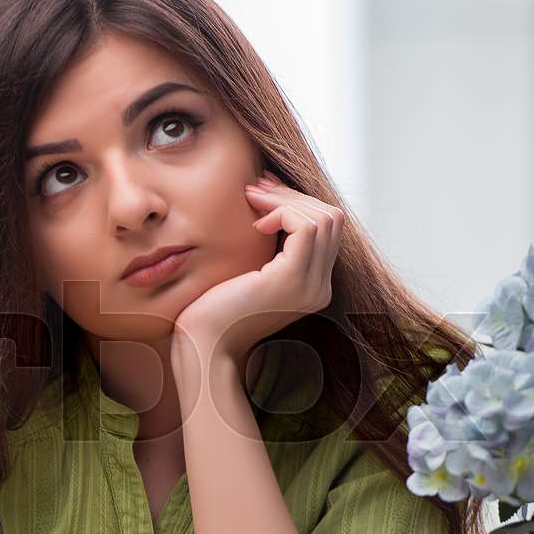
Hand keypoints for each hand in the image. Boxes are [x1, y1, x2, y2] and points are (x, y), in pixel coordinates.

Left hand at [172, 171, 342, 370]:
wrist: (202, 345)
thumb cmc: (212, 308)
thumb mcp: (248, 270)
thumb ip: (267, 246)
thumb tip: (269, 199)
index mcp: (312, 286)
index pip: (327, 229)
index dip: (298, 202)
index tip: (263, 193)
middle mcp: (319, 288)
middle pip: (331, 218)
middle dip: (294, 195)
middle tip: (257, 188)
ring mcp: (310, 286)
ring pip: (323, 218)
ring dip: (286, 199)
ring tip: (252, 200)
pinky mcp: (291, 281)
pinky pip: (305, 227)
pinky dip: (282, 213)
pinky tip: (256, 224)